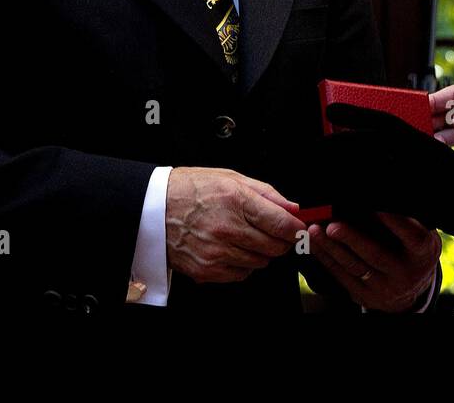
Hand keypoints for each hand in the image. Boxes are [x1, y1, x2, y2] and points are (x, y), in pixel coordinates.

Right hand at [165, 166, 302, 283]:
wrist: (153, 208)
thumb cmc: (191, 189)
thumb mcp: (231, 178)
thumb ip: (267, 194)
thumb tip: (293, 208)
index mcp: (236, 200)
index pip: (281, 223)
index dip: (296, 229)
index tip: (300, 229)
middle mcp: (227, 229)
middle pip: (274, 246)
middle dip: (281, 240)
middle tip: (275, 232)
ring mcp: (216, 252)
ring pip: (260, 262)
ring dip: (261, 252)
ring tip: (246, 236)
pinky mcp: (206, 270)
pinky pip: (241, 275)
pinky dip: (243, 265)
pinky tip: (232, 249)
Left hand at [304, 103, 453, 255]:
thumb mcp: (438, 165)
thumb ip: (413, 158)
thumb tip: (383, 152)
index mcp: (420, 139)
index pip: (380, 120)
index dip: (353, 114)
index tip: (330, 110)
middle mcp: (413, 152)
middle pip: (359, 145)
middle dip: (326, 151)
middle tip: (302, 156)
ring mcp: (411, 175)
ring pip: (357, 172)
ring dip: (326, 177)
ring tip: (302, 184)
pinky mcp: (408, 200)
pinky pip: (368, 198)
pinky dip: (344, 200)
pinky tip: (326, 206)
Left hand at [309, 213, 440, 310]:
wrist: (411, 288)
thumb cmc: (411, 248)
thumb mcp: (417, 233)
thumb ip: (403, 221)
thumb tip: (375, 205)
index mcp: (423, 252)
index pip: (410, 235)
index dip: (394, 221)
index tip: (375, 207)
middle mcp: (406, 274)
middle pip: (376, 254)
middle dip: (352, 238)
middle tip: (333, 225)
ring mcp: (385, 288)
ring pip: (354, 267)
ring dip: (332, 248)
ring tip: (315, 231)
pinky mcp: (367, 297)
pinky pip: (343, 277)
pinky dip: (327, 259)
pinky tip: (316, 245)